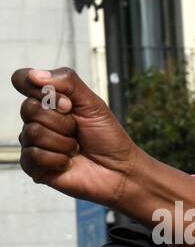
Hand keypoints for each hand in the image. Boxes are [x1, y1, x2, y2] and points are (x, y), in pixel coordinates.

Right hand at [12, 67, 139, 206]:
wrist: (120, 170)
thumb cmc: (108, 138)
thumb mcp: (93, 103)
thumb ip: (67, 81)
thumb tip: (34, 75)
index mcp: (48, 102)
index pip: (22, 81)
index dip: (43, 91)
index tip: (68, 105)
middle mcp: (37, 120)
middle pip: (29, 108)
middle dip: (63, 122)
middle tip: (77, 130)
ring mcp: (34, 143)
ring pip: (33, 132)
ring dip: (64, 142)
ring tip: (76, 148)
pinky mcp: (34, 166)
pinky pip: (33, 156)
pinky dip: (58, 159)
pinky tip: (68, 162)